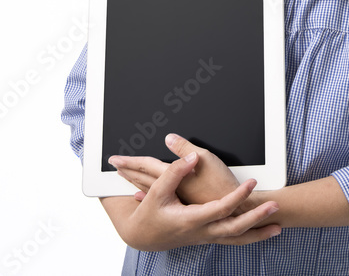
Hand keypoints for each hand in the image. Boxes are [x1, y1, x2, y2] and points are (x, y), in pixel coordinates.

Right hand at [105, 150, 280, 251]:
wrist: (146, 235)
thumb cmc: (151, 213)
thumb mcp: (158, 191)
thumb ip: (175, 172)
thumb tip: (191, 156)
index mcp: (191, 219)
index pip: (221, 208)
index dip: (238, 196)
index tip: (252, 183)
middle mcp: (202, 231)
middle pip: (235, 228)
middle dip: (257, 218)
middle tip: (274, 206)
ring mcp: (207, 237)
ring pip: (237, 239)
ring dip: (258, 233)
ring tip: (278, 226)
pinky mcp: (208, 237)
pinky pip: (233, 240)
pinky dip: (249, 237)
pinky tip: (260, 233)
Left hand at [110, 133, 259, 214]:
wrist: (235, 211)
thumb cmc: (222, 186)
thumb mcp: (206, 159)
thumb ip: (185, 149)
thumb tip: (168, 138)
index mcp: (174, 178)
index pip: (145, 167)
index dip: (129, 162)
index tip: (114, 160)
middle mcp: (171, 191)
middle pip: (143, 178)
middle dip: (127, 171)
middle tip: (113, 167)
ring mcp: (175, 199)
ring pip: (148, 189)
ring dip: (135, 181)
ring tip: (124, 177)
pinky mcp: (182, 205)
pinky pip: (157, 199)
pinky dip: (145, 194)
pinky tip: (138, 195)